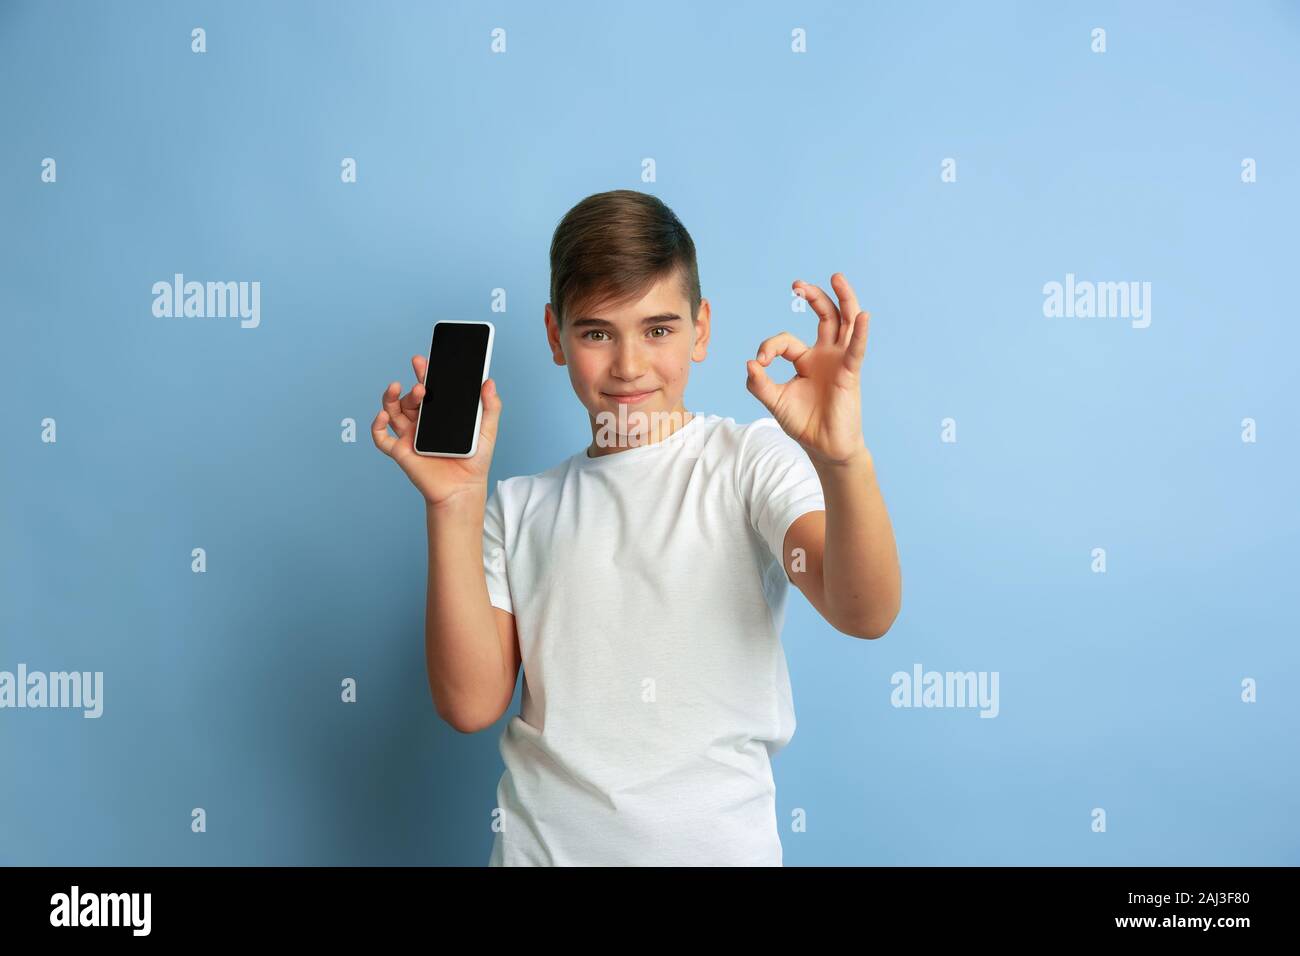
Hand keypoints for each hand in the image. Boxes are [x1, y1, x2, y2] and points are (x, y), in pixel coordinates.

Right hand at [371, 354, 502, 507]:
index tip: (424, 361)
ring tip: (398, 387)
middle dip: (413, 383)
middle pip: (410, 398)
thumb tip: (489, 382)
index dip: (424, 374)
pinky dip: (377, 424)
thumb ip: (490, 407)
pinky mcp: (399, 451)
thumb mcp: (487, 431)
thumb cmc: (474, 462)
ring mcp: (408, 436)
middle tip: (420, 375)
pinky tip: (383, 415)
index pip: (429, 389)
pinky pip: (381, 437)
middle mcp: (421, 422)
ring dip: (392, 397)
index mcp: (438, 414)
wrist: (463, 489)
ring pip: (392, 411)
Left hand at [746, 273, 869, 466]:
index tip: (760, 363)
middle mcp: (825, 355)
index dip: (770, 346)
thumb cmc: (804, 423)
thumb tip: (750, 363)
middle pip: (826, 317)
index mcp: (806, 360)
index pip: (786, 341)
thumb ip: (760, 384)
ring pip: (846, 323)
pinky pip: (856, 350)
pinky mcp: (850, 374)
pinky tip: (863, 317)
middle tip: (797, 285)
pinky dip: (860, 333)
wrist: (824, 447)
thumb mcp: (775, 401)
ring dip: (843, 299)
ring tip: (837, 278)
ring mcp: (839, 362)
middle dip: (813, 297)